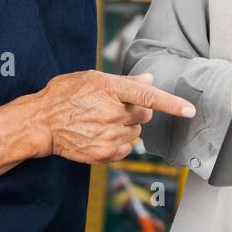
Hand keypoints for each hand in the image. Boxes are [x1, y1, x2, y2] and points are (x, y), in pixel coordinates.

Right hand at [36, 71, 194, 164]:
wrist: (41, 123)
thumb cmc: (64, 96)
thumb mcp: (92, 78)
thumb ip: (124, 82)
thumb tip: (149, 80)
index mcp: (111, 89)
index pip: (148, 96)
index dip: (171, 103)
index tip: (190, 110)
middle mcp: (113, 113)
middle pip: (146, 114)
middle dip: (136, 110)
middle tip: (113, 107)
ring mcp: (109, 135)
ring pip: (136, 132)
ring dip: (126, 127)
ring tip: (101, 121)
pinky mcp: (105, 153)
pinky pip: (127, 148)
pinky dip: (119, 142)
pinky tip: (100, 134)